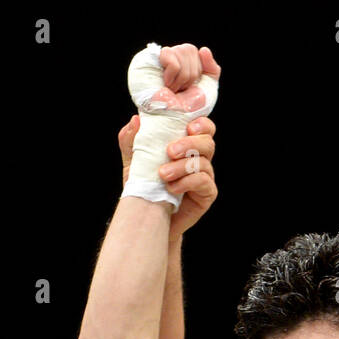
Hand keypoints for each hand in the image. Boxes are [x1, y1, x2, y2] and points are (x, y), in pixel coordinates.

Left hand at [119, 110, 217, 238]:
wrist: (147, 218)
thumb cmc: (144, 187)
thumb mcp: (133, 161)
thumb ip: (131, 140)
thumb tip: (135, 120)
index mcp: (187, 146)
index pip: (203, 128)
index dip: (201, 124)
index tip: (188, 127)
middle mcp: (200, 159)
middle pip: (208, 142)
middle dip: (189, 144)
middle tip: (169, 151)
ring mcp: (205, 177)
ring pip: (203, 163)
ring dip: (181, 166)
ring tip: (162, 174)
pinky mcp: (207, 194)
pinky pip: (203, 182)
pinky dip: (187, 182)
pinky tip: (172, 188)